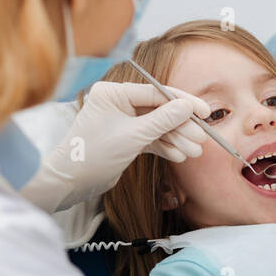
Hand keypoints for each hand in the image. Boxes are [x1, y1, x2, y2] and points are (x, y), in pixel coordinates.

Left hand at [20, 80, 209, 212]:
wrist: (71, 183)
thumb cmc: (94, 154)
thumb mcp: (133, 136)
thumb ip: (163, 120)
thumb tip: (187, 106)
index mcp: (113, 93)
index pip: (156, 92)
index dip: (183, 102)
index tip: (204, 112)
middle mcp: (117, 103)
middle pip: (159, 110)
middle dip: (181, 126)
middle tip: (201, 139)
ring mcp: (122, 121)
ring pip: (157, 126)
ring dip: (176, 139)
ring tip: (194, 153)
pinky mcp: (125, 139)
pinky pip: (150, 139)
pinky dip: (164, 147)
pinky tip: (179, 156)